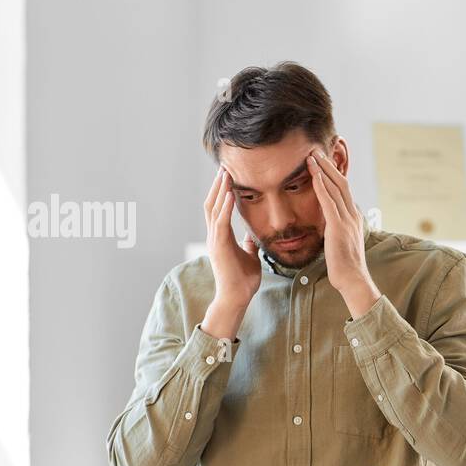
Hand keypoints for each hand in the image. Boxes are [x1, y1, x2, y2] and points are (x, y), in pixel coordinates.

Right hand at [204, 166, 260, 307]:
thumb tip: (253, 236)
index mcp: (220, 237)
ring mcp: (214, 240)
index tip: (229, 176)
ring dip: (220, 190)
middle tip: (224, 167)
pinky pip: (221, 222)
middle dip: (218, 185)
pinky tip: (229, 194)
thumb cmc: (243, 281)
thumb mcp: (250, 257)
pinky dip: (225, 207)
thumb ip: (249, 244)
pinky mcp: (219, 246)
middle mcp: (214, 236)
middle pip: (212, 203)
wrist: (236, 298)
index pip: (218, 208)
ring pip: (213, 209)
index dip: (222, 192)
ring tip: (226, 173)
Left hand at [308, 148, 379, 314]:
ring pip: (335, 187)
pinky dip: (320, 184)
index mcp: (353, 218)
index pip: (344, 190)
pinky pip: (328, 201)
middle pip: (341, 183)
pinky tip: (313, 173)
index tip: (323, 161)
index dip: (333, 174)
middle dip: (328, 165)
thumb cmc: (345, 266)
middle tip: (316, 150)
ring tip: (311, 155)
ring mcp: (347, 220)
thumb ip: (337, 229)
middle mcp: (352, 215)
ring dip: (323, 169)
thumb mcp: (342, 242)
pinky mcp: (338, 227)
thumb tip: (330, 225)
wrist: (353, 279)